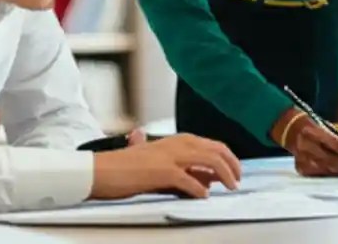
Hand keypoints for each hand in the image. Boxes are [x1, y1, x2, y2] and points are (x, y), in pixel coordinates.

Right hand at [91, 133, 240, 199]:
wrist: (99, 170)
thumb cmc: (124, 168)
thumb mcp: (156, 162)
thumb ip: (180, 167)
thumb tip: (204, 177)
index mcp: (175, 140)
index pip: (211, 145)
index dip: (227, 158)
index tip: (234, 172)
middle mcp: (176, 144)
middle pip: (216, 149)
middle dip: (232, 164)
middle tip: (238, 179)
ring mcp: (170, 157)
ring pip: (210, 160)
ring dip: (225, 174)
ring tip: (231, 186)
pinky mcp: (162, 171)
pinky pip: (189, 180)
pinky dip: (200, 188)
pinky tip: (204, 196)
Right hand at [287, 119, 337, 177]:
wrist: (288, 129)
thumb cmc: (311, 126)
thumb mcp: (324, 126)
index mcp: (312, 131)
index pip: (333, 143)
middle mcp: (305, 146)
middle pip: (331, 159)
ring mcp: (302, 159)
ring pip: (326, 169)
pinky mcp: (301, 168)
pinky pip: (320, 173)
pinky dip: (332, 173)